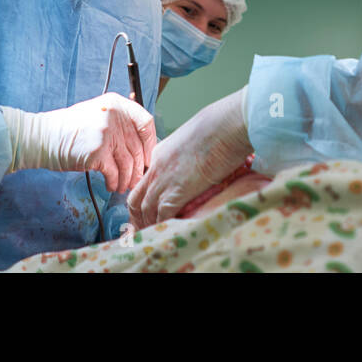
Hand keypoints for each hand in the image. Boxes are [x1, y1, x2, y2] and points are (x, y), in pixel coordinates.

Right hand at [1, 93, 155, 192]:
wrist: (42, 137)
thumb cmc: (69, 130)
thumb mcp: (97, 116)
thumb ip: (119, 125)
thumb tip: (143, 150)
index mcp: (116, 103)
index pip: (145, 122)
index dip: (150, 143)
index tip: (148, 158)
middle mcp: (114, 115)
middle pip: (137, 147)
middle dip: (138, 168)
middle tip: (135, 180)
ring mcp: (106, 132)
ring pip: (128, 162)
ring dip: (127, 179)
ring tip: (122, 186)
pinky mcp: (97, 151)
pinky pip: (114, 172)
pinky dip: (114, 182)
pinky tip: (111, 186)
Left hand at [127, 87, 251, 226]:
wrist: (225, 125)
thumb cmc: (218, 127)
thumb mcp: (194, 139)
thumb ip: (188, 154)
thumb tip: (198, 164)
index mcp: (160, 153)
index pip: (145, 182)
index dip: (145, 199)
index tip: (149, 211)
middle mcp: (157, 168)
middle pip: (136, 198)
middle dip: (138, 217)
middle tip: (144, 229)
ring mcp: (164, 180)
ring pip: (145, 210)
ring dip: (148, 225)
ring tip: (153, 236)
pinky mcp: (176, 192)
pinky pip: (161, 216)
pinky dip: (162, 226)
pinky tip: (166, 232)